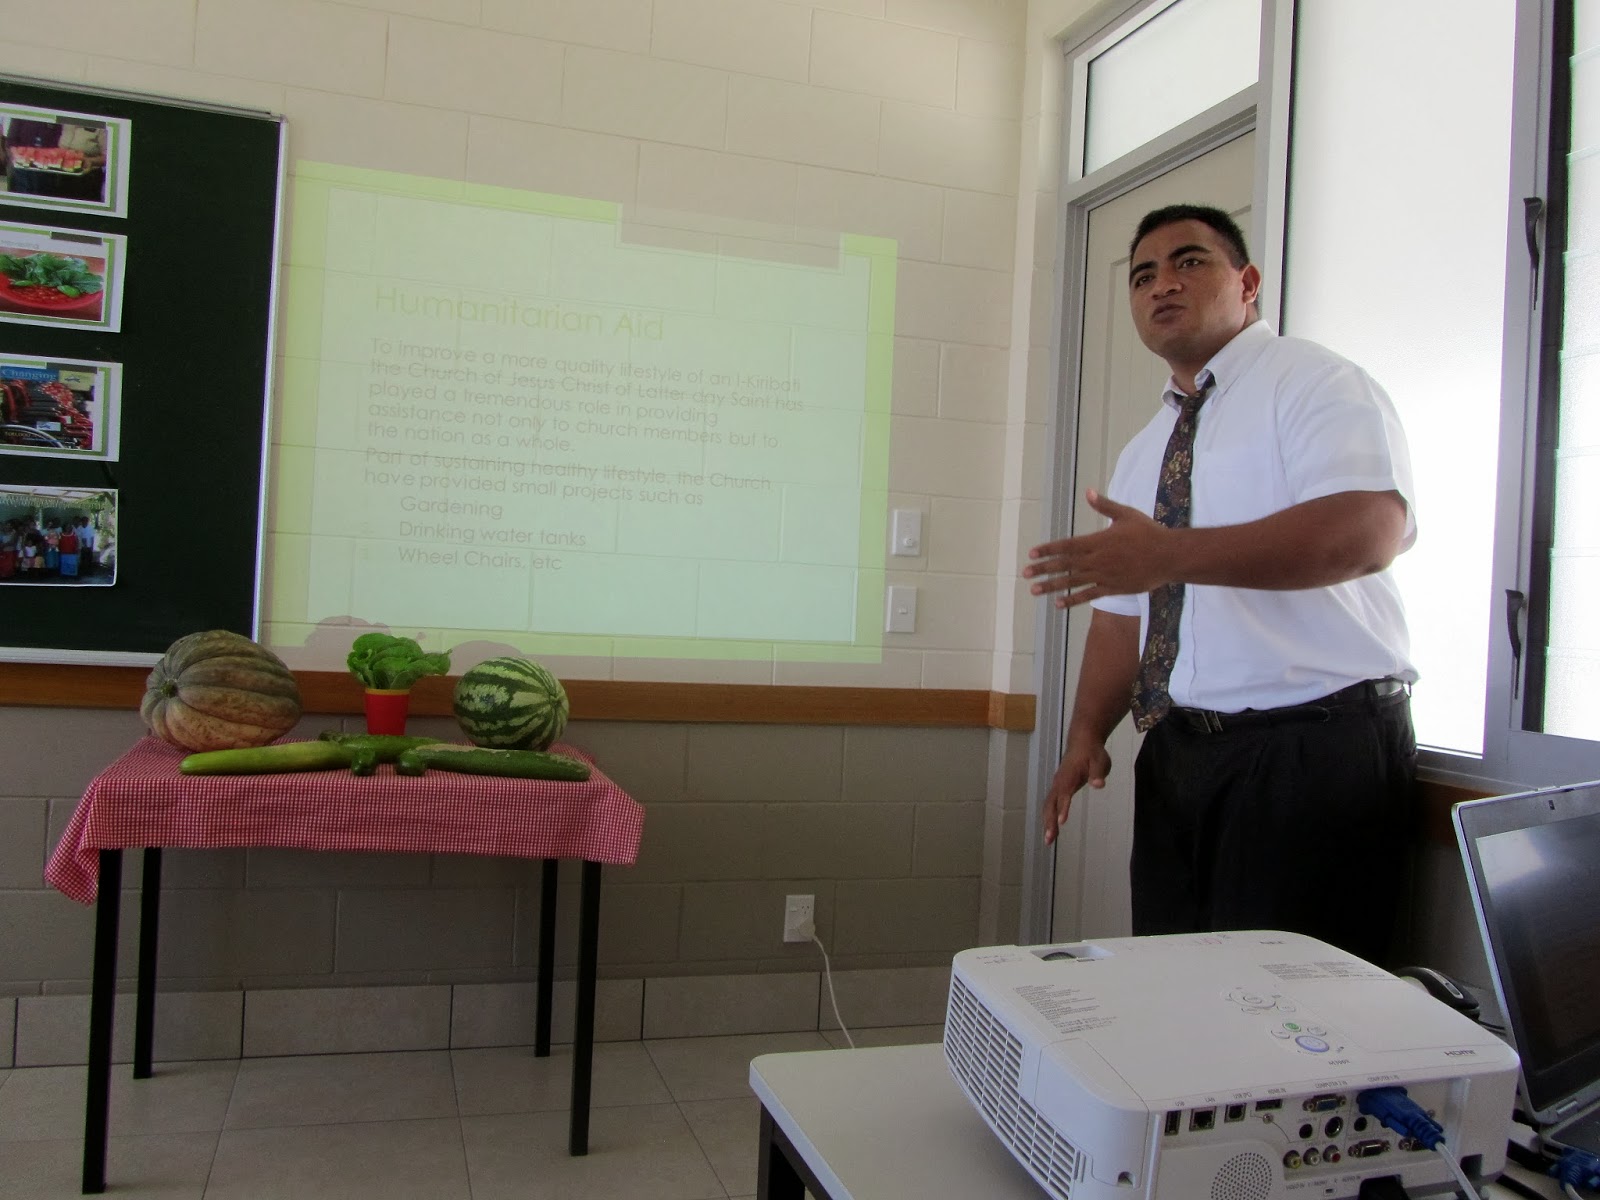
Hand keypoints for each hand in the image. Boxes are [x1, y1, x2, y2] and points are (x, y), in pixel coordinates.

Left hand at [1023, 489, 1177, 607]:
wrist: (1170, 556)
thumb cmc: (1148, 532)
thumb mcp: (1126, 514)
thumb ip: (1105, 505)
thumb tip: (1088, 492)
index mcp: (1099, 540)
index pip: (1067, 545)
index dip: (1049, 549)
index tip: (1032, 553)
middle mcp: (1098, 559)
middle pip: (1065, 565)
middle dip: (1043, 569)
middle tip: (1025, 573)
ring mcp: (1105, 575)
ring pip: (1073, 582)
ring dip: (1052, 586)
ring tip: (1034, 590)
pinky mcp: (1113, 588)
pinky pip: (1089, 595)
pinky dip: (1073, 600)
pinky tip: (1058, 604)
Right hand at [1043, 739, 1111, 843]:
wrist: (1083, 741)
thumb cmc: (1092, 752)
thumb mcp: (1100, 761)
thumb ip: (1098, 773)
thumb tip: (1098, 784)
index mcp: (1068, 776)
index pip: (1064, 794)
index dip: (1063, 808)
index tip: (1061, 822)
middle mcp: (1059, 783)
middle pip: (1050, 804)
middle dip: (1049, 822)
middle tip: (1049, 839)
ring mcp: (1057, 786)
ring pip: (1048, 806)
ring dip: (1047, 823)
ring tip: (1048, 841)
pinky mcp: (1059, 789)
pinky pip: (1051, 805)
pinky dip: (1049, 818)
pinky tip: (1052, 830)